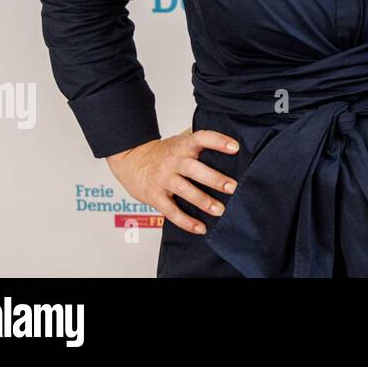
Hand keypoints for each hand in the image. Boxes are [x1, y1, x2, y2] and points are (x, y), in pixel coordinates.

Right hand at [106, 128, 239, 234]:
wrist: (131, 160)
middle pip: (194, 168)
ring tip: (220, 210)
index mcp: (182, 145)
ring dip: (203, 201)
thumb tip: (232, 139)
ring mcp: (163, 179)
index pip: (201, 138)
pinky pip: (171, 211)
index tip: (235, 148)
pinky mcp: (155, 197)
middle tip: (232, 187)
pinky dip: (186, 222)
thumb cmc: (164, 152)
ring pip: (184, 190)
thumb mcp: (180, 140)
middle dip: (214, 178)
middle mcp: (172, 161)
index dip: (218, 141)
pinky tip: (200, 228)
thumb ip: (200, 140)